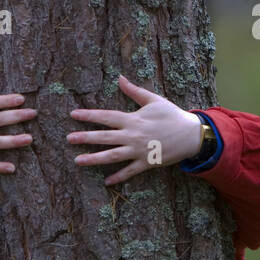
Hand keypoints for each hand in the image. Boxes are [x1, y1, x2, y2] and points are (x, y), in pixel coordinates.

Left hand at [68, 74, 202, 184]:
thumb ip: (134, 91)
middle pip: (104, 137)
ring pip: (112, 156)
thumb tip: (120, 78)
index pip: (106, 116)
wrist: (191, 135)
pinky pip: (130, 171)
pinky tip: (106, 181)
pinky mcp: (147, 162)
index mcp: (133, 119)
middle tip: (68, 139)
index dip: (89, 115)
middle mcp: (133, 135)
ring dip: (94, 159)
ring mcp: (139, 150)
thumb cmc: (172, 115)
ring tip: (77, 161)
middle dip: (85, 138)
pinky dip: (118, 177)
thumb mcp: (154, 100)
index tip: (73, 115)